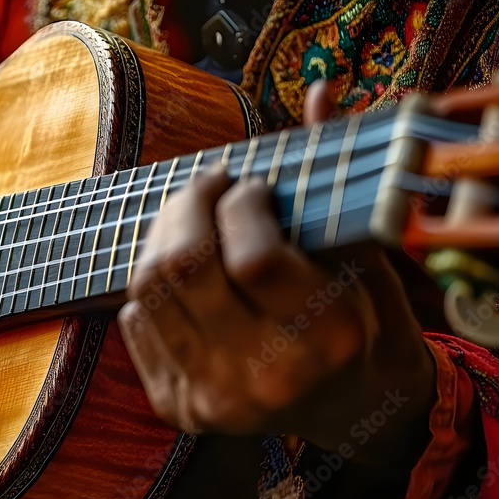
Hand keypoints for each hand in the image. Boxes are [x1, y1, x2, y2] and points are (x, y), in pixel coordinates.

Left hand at [118, 82, 434, 464]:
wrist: (352, 404)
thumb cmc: (362, 313)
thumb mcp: (363, 249)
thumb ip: (335, 170)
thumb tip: (320, 90)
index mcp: (326, 335)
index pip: (250, 254)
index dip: (240, 202)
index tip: (252, 186)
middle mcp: (266, 376)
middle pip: (184, 267)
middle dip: (189, 202)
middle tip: (210, 184)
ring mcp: (216, 400)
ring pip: (148, 289)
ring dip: (163, 236)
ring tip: (192, 220)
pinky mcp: (179, 409)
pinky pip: (135, 322)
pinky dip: (151, 285)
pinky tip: (184, 276)